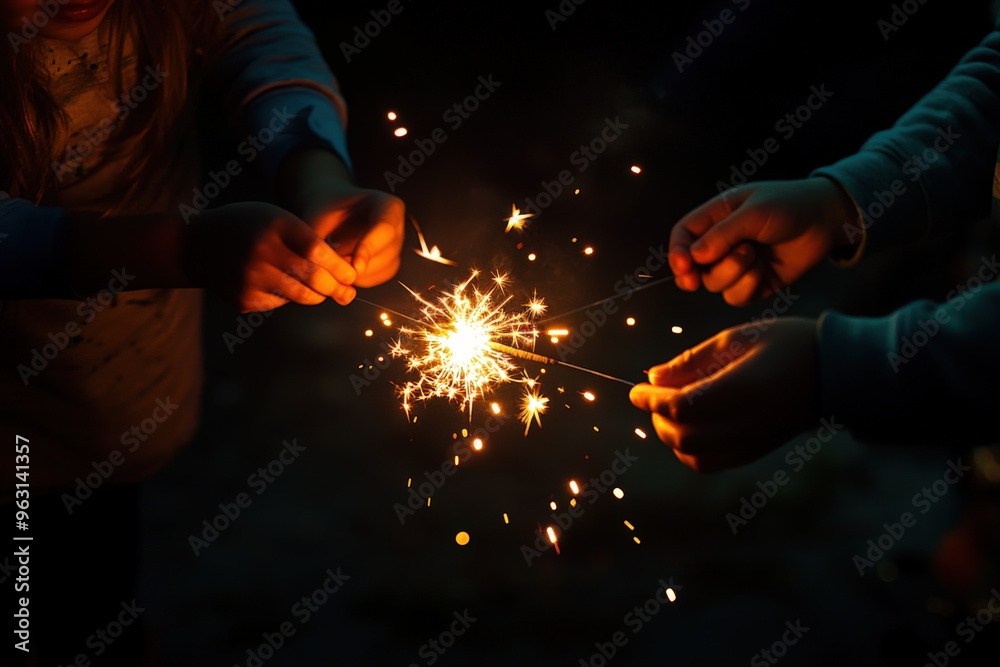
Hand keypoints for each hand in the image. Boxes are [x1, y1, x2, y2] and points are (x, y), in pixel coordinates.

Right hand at [186, 201, 357, 311]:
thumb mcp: (276, 218)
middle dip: (337, 288)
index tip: (352, 276)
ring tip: (322, 291)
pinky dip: (288, 297)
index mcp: (275, 226)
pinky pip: (280, 303)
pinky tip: (281, 286)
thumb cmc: (248, 227)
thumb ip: (307, 239)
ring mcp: (251, 278)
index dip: (341, 268)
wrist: (196, 245)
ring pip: (301, 296)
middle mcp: (263, 252)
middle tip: (347, 292)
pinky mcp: (244, 299)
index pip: (319, 252)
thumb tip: (344, 270)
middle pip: (314, 279)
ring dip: (317, 296)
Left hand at [280, 149, 404, 287]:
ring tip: (333, 263)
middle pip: (387, 253)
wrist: (329, 212)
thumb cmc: (323, 211)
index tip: (354, 266)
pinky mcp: (390, 263)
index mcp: (387, 205)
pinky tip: (341, 270)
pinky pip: (378, 278)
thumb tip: (323, 270)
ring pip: (384, 269)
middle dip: (360, 265)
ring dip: (358, 274)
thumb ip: (320, 242)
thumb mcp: (318, 218)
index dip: (369, 249)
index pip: (385, 228)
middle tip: (332, 266)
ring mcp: (396, 245)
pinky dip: (359, 280)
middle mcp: (397, 226)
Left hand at [629, 317, 820, 471]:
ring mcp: (751, 442)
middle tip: (651, 397)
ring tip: (671, 410)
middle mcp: (744, 424)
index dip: (651, 400)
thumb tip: (653, 376)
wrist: (837, 370)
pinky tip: (691, 426)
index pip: (680, 407)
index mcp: (740, 391)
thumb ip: (692, 360)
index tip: (636, 389)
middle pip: (682, 437)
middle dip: (658, 418)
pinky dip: (689, 450)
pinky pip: (710, 462)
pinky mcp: (755, 451)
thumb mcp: (737, 339)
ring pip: (693, 456)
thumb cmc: (786, 344)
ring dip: (671, 436)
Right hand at [669, 178, 860, 305]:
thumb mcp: (754, 212)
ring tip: (754, 254)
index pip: (682, 236)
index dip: (677, 252)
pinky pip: (735, 297)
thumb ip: (722, 234)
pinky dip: (745, 287)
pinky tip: (762, 271)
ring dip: (732, 273)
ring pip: (714, 284)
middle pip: (694, 267)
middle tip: (714, 269)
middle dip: (707, 268)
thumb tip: (694, 256)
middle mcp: (721, 243)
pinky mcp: (753, 284)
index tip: (684, 267)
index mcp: (715, 218)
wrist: (825, 220)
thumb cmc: (789, 205)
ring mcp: (736, 265)